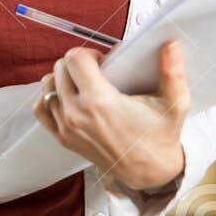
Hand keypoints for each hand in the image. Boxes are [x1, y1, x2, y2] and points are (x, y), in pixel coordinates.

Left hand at [33, 38, 189, 191]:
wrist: (150, 172)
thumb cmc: (160, 136)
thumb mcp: (174, 103)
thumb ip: (172, 71)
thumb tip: (170, 44)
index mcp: (100, 102)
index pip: (74, 59)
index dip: (89, 53)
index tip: (103, 61)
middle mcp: (77, 115)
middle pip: (60, 69)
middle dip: (77, 64)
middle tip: (97, 71)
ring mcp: (67, 128)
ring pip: (47, 86)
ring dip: (63, 78)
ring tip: (83, 83)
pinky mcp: (63, 138)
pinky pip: (41, 108)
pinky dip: (49, 97)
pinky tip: (67, 95)